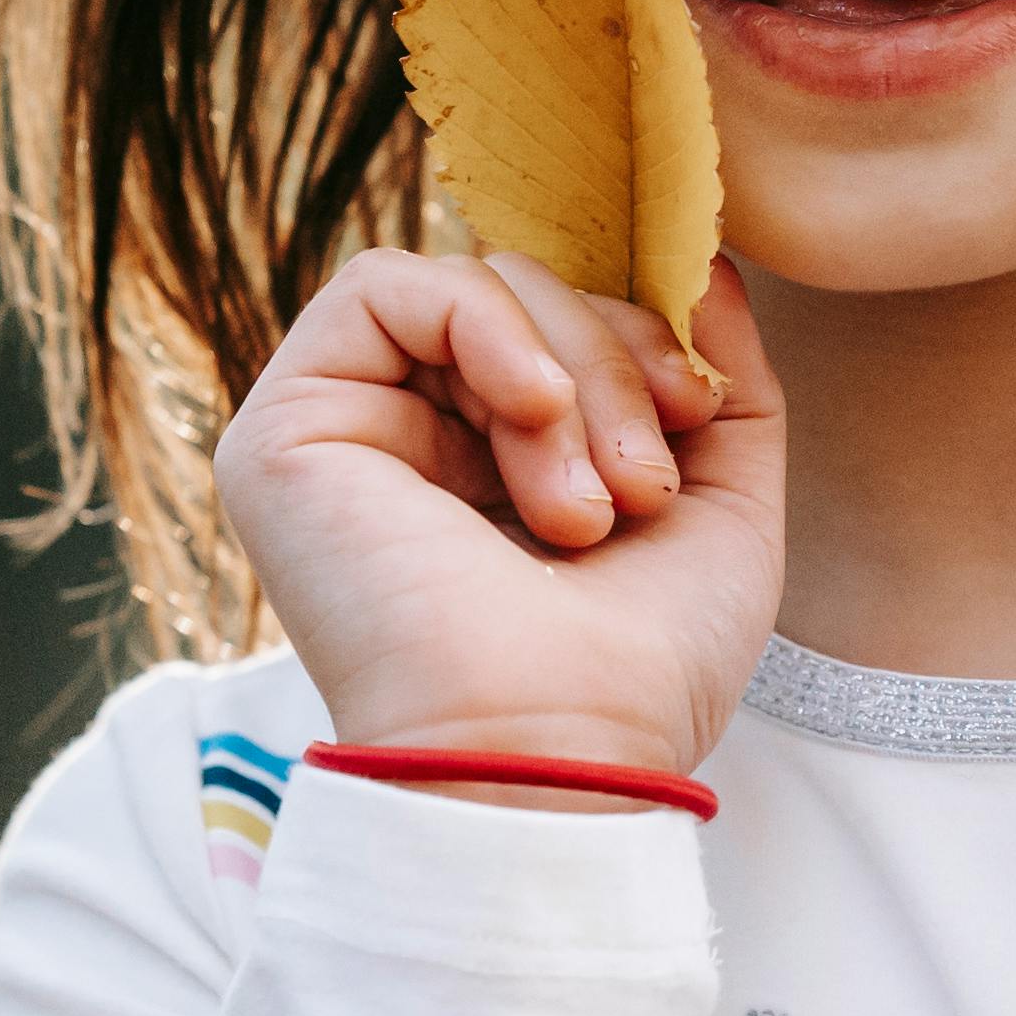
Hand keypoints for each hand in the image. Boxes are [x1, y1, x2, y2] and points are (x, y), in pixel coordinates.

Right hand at [210, 251, 782, 781]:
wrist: (562, 751)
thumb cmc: (644, 668)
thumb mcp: (726, 507)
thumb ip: (727, 382)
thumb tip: (710, 264)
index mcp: (502, 464)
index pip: (570, 322)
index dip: (645, 338)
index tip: (698, 417)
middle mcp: (416, 444)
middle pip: (530, 296)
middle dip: (616, 365)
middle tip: (643, 489)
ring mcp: (349, 434)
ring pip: (475, 288)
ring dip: (569, 374)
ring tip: (589, 504)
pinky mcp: (288, 430)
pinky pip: (383, 286)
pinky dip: (484, 324)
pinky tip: (532, 412)